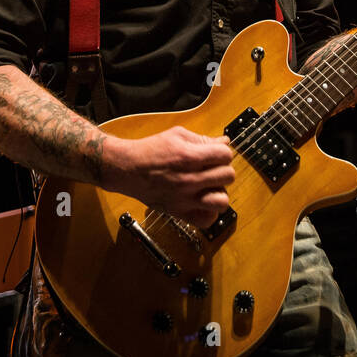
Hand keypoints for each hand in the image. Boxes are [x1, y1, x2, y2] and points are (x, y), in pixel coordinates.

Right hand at [105, 126, 235, 226]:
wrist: (128, 168)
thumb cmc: (151, 150)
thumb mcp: (177, 135)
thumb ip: (202, 139)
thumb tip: (225, 141)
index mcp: (190, 157)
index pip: (226, 155)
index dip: (223, 152)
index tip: (216, 154)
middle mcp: (189, 179)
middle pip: (228, 176)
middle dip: (222, 169)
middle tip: (212, 169)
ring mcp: (185, 198)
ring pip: (222, 201)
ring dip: (219, 192)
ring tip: (210, 186)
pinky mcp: (179, 212)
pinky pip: (206, 220)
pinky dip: (209, 212)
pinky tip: (203, 201)